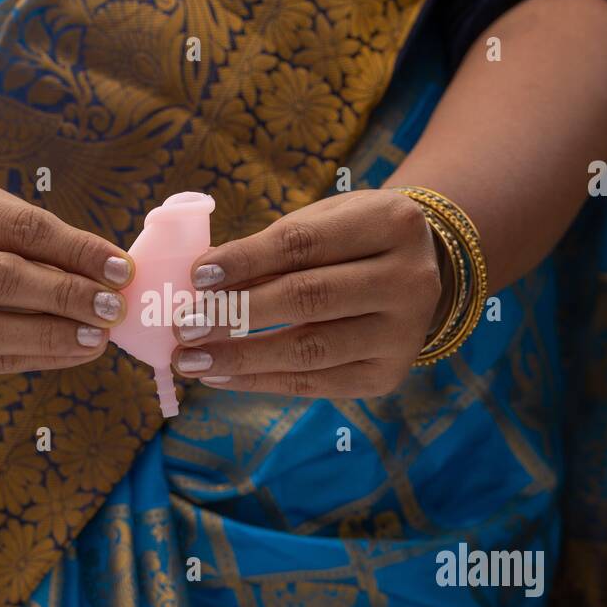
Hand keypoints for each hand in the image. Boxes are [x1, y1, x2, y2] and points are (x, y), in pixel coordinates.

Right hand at [0, 168, 133, 377]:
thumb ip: (34, 233)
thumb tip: (106, 272)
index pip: (16, 229)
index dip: (75, 250)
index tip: (122, 268)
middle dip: (66, 296)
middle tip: (115, 307)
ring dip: (50, 336)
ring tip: (98, 336)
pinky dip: (34, 358)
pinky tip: (73, 351)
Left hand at [171, 189, 444, 396]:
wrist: (423, 274)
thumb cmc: (352, 241)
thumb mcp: (324, 222)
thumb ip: (270, 247)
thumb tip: (199, 280)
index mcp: (392, 224)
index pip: (305, 244)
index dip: (246, 259)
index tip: (196, 276)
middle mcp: (408, 281)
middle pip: (309, 299)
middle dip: (237, 314)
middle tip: (184, 325)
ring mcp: (403, 334)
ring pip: (311, 350)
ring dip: (241, 357)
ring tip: (190, 360)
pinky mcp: (387, 376)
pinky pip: (315, 384)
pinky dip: (261, 381)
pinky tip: (220, 376)